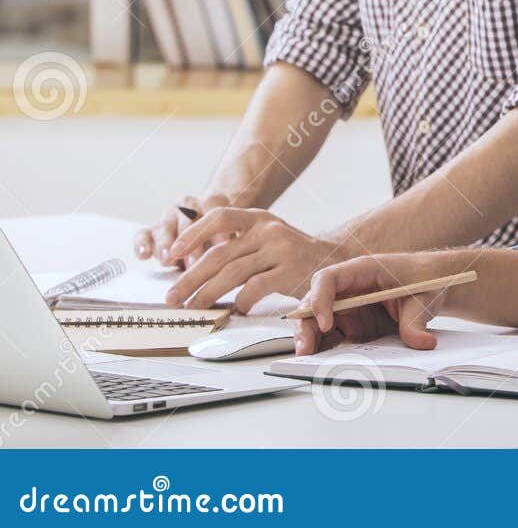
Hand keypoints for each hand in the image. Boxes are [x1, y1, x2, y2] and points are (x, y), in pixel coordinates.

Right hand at [133, 192, 231, 268]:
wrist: (208, 225)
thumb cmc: (225, 231)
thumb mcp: (234, 231)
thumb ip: (234, 239)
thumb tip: (236, 256)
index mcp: (212, 200)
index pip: (214, 208)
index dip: (218, 229)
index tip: (221, 247)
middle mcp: (188, 205)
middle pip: (188, 221)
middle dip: (190, 242)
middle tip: (193, 262)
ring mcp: (168, 216)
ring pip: (165, 227)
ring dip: (166, 244)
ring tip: (168, 260)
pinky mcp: (151, 229)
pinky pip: (143, 234)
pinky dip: (142, 244)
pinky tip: (144, 255)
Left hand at [164, 208, 342, 312]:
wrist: (336, 259)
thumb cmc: (291, 253)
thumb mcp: (267, 237)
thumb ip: (237, 243)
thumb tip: (191, 263)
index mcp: (259, 218)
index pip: (219, 217)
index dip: (192, 235)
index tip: (172, 255)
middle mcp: (269, 230)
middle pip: (219, 254)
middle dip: (190, 278)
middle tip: (173, 296)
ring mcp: (281, 249)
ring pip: (232, 274)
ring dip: (206, 294)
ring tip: (193, 307)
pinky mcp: (291, 271)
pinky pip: (254, 289)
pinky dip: (240, 302)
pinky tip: (236, 309)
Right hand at [292, 254, 453, 355]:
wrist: (433, 285)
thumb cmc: (424, 280)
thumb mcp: (423, 299)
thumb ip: (416, 321)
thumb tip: (423, 343)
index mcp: (362, 270)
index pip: (328, 279)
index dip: (320, 299)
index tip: (327, 323)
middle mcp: (348, 289)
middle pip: (314, 304)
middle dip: (306, 327)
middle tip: (305, 351)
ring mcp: (348, 307)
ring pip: (318, 323)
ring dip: (310, 341)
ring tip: (308, 362)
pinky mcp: (353, 325)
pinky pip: (332, 338)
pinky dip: (325, 350)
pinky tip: (324, 365)